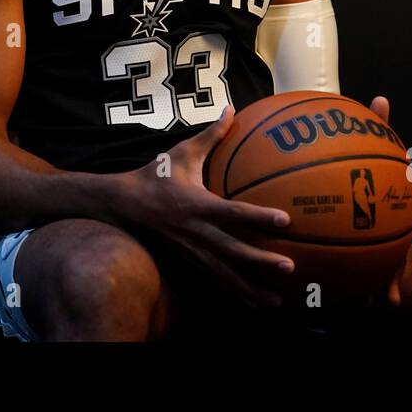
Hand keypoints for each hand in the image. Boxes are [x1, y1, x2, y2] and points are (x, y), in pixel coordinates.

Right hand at [111, 104, 295, 308]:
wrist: (122, 205)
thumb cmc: (155, 175)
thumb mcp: (182, 153)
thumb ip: (211, 134)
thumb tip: (231, 108)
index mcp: (197, 204)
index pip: (233, 212)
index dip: (259, 217)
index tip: (285, 221)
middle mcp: (195, 231)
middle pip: (232, 251)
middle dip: (261, 262)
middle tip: (290, 268)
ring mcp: (190, 250)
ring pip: (224, 274)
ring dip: (251, 288)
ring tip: (277, 302)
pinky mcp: (186, 260)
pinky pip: (213, 280)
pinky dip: (234, 293)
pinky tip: (253, 303)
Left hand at [369, 95, 411, 306]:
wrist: (350, 187)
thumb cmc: (367, 166)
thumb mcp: (371, 146)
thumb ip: (378, 126)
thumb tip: (381, 97)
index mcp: (403, 192)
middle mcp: (402, 215)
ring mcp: (391, 234)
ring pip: (398, 258)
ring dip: (397, 278)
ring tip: (393, 298)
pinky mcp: (375, 250)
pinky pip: (374, 269)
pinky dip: (370, 285)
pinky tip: (362, 302)